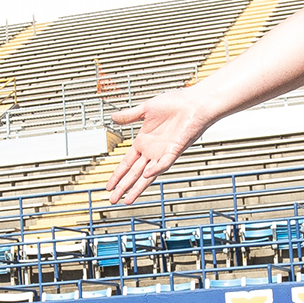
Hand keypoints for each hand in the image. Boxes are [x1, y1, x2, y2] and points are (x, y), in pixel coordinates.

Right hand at [103, 87, 214, 205]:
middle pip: (134, 173)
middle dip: (122, 187)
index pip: (127, 163)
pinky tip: (146, 175)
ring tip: (127, 200)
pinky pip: (164, 163)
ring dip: (136, 187)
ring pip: (147, 175)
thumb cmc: (175, 103)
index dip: (117, 174)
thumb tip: (113, 117)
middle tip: (112, 199)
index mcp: (144, 141)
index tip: (108, 185)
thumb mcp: (146, 109)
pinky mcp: (174, 150)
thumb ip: (129, 115)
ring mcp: (163, 152)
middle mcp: (152, 150)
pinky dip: (156, 169)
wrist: (195, 103)